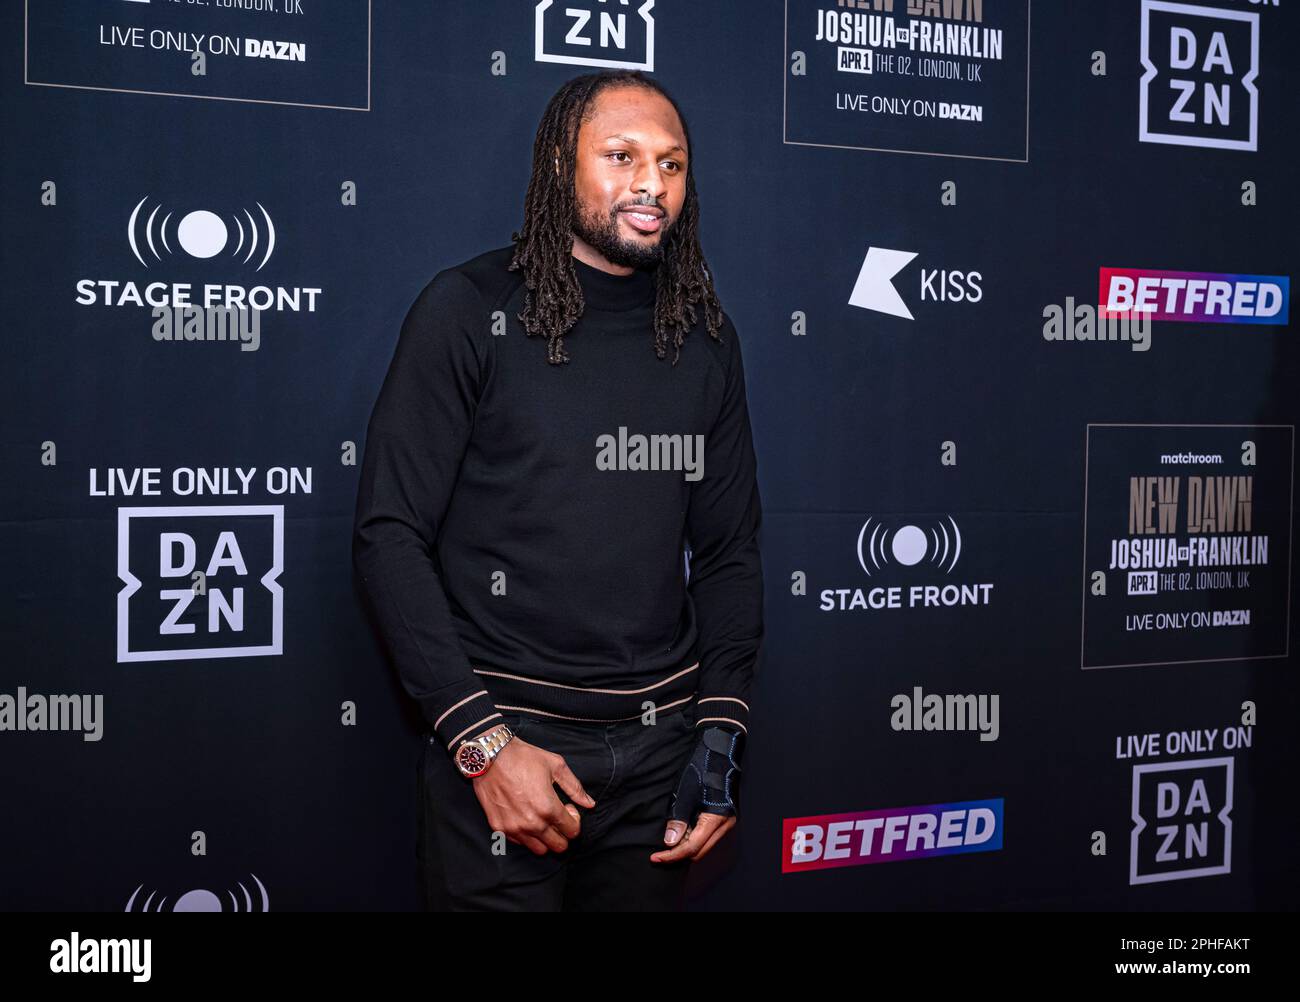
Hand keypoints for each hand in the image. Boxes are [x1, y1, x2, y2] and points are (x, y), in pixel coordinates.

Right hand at [469, 734, 596, 855]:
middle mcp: (532, 823)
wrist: (490, 756)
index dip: (574, 820)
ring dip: (545, 838)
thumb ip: (575, 788)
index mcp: (548, 808)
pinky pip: (519, 843)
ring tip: (542, 819)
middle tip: (557, 817)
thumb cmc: (523, 758)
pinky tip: (526, 818)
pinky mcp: (499, 828)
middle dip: (563, 834)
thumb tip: (589, 803)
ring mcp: (514, 828)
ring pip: (540, 850)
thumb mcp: (556, 765)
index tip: (568, 808)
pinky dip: (526, 836)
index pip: (572, 831)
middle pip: (558, 846)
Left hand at [651, 725, 742, 863]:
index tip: (655, 857)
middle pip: (700, 851)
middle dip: (679, 854)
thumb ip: (678, 819)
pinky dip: (694, 837)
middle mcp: (726, 823)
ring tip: (669, 838)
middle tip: (659, 850)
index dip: (672, 855)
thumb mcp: (684, 792)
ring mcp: (728, 821)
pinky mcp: (725, 816)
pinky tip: (682, 830)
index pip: (692, 848)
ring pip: (704, 845)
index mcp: (716, 818)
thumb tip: (670, 842)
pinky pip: (708, 836)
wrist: (720, 749)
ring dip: (686, 846)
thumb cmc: (702, 766)